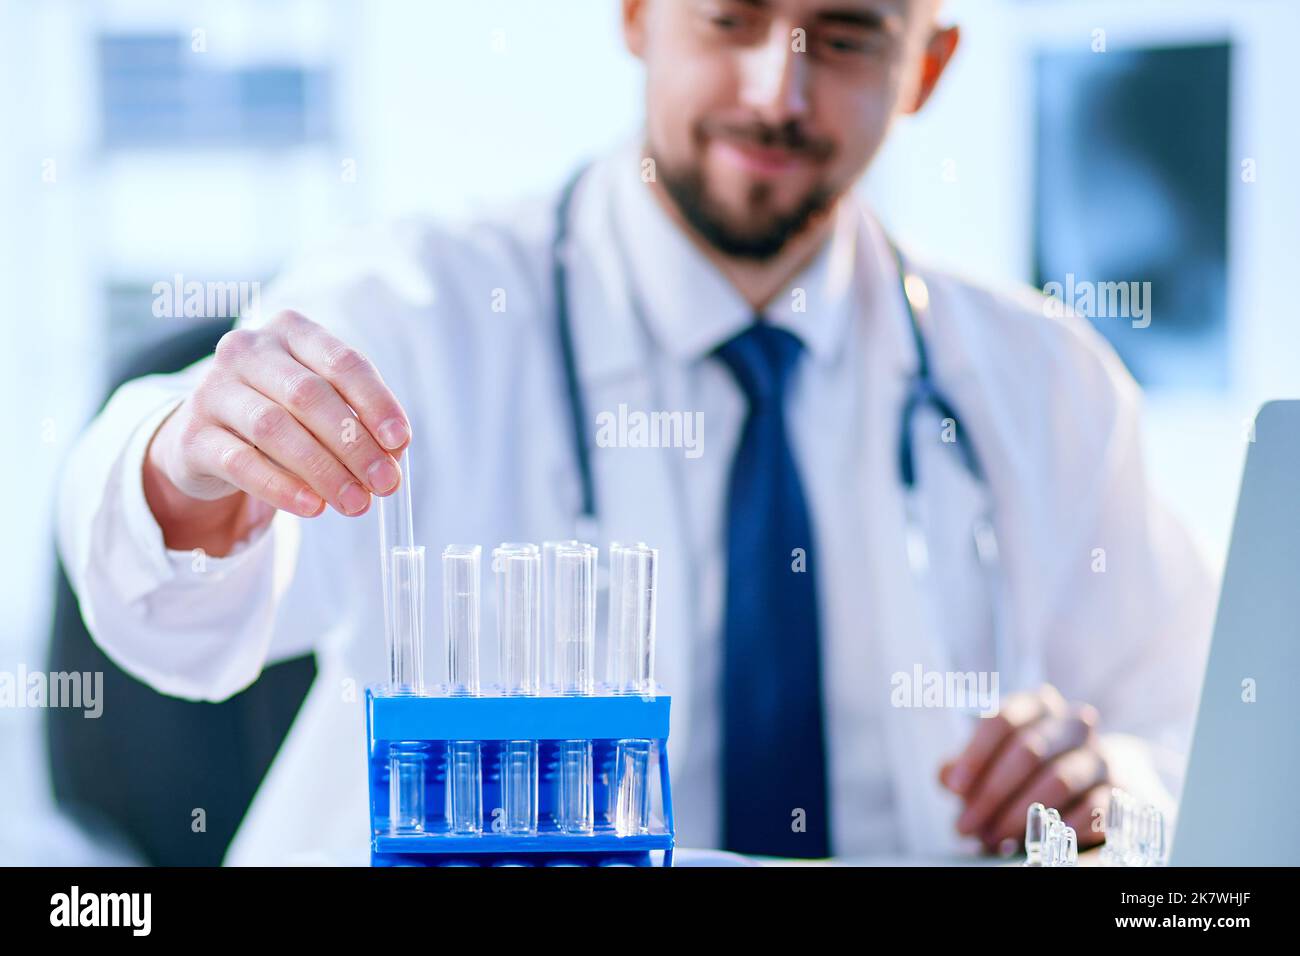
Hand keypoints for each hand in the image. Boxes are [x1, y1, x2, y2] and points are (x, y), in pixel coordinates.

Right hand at [144, 310, 409, 552]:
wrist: (211, 437)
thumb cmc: (284, 413)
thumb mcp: (324, 407)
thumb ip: (360, 422)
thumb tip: (393, 454)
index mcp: (291, 331)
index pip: (342, 362)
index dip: (375, 402)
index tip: (400, 441)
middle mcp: (247, 350)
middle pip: (309, 396)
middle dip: (354, 444)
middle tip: (385, 483)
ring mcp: (213, 390)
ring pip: (275, 428)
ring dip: (324, 470)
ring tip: (356, 503)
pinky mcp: (193, 436)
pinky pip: (241, 462)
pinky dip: (282, 487)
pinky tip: (314, 507)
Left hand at [939, 684, 1110, 853]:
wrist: (1090, 783)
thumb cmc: (1023, 769)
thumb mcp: (989, 761)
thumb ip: (963, 765)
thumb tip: (946, 776)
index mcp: (1037, 706)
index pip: (1003, 720)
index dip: (974, 755)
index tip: (954, 789)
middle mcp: (1073, 724)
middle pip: (1029, 750)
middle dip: (991, 792)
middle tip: (965, 825)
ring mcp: (1100, 757)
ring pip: (1058, 780)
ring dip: (1018, 814)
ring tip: (991, 839)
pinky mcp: (1119, 792)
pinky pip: (1089, 809)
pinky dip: (1056, 829)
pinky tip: (1032, 843)